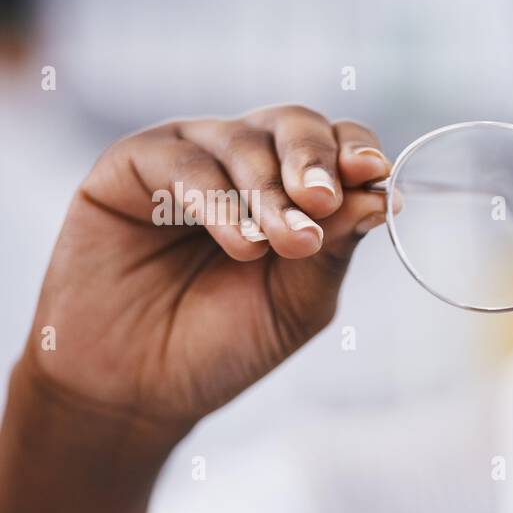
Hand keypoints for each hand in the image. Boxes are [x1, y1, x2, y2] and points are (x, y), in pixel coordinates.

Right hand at [21, 104, 391, 426]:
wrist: (140, 387)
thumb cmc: (224, 343)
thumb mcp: (298, 301)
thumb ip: (335, 247)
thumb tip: (381, 195)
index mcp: (294, 189)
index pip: (337, 146)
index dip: (356, 150)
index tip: (373, 174)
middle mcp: (244, 163)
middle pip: (294, 125)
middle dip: (315, 160)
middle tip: (323, 201)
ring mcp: (190, 157)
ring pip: (243, 141)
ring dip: (271, 193)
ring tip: (287, 244)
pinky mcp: (130, 165)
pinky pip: (183, 161)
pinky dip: (219, 201)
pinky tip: (241, 244)